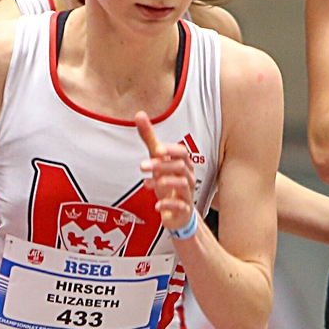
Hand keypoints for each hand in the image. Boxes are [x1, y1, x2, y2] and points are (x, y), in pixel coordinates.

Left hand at [135, 111, 195, 232]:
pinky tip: (157, 205)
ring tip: (150, 183)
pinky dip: (168, 205)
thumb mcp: (158, 160)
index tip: (156, 150)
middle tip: (142, 166)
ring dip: (166, 182)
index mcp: (184, 164)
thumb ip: (150, 139)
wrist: (178, 213)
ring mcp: (187, 194)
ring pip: (183, 185)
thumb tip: (139, 115)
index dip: (170, 150)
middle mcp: (188, 177)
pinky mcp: (183, 209)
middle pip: (180, 167)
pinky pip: (180, 206)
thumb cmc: (169, 184)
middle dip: (161, 165)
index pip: (182, 153)